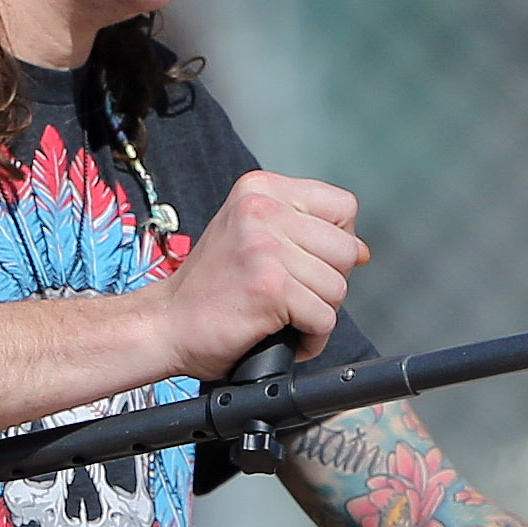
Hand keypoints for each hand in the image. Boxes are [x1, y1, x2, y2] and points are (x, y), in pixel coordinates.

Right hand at [148, 169, 365, 383]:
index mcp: (260, 188)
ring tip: (280, 315)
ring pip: (338, 287)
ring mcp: (266, 247)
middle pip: (346, 249)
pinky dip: (310, 338)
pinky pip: (324, 318)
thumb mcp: (253, 238)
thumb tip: (362, 251)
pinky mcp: (271, 287)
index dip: (335, 242)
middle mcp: (262, 208)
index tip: (305, 263)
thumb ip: (305, 234)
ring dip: (316, 313)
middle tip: (288, 295)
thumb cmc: (210, 289)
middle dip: (327, 282)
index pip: (343, 206)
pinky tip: (279, 333)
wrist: (165, 324)